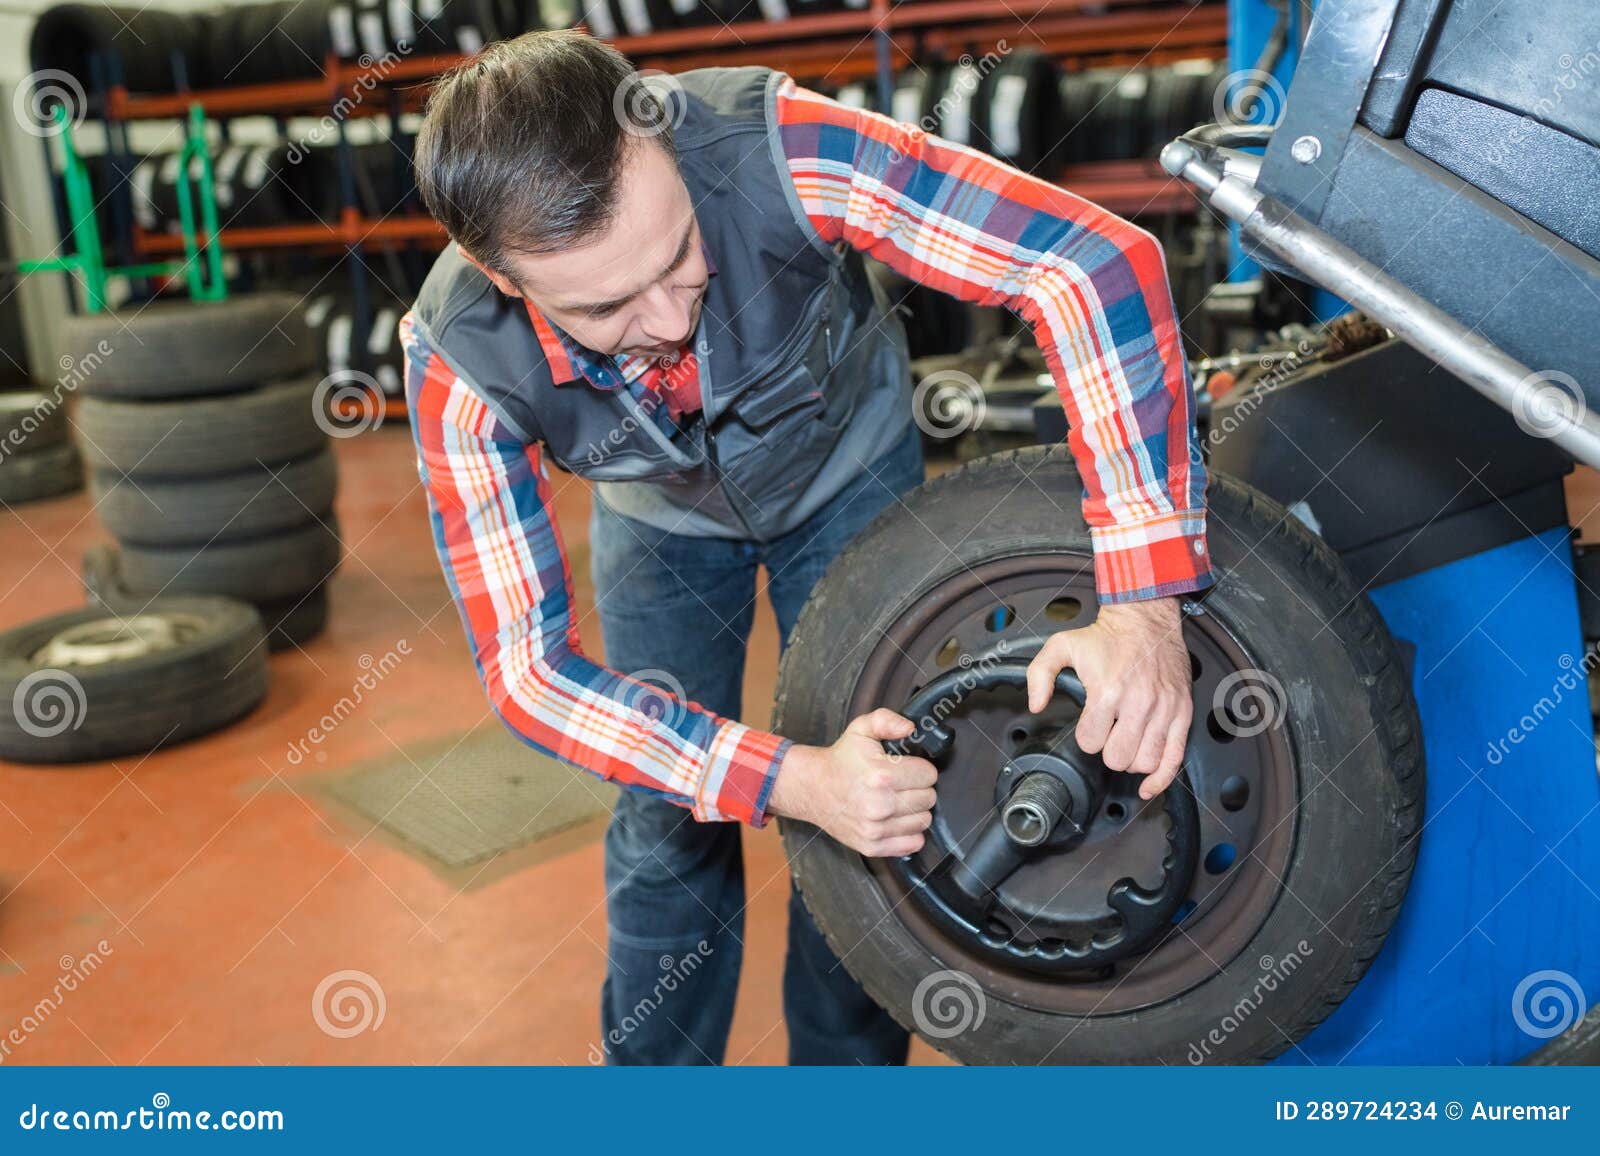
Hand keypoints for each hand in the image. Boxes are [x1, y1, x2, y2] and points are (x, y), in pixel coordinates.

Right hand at [768, 709, 937, 856]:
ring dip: (915, 810)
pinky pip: (913, 843)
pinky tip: (896, 819)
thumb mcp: (861, 729)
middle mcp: (879, 805)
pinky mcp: (872, 846)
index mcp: (881, 775)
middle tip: (901, 783)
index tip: (907, 768)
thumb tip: (910, 728)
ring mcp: (875, 829)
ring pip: (923, 821)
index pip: (929, 775)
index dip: (920, 768)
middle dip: (919, 788)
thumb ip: (887, 720)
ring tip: (897, 799)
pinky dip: (909, 832)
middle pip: (928, 798)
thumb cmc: (840, 760)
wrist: (812, 788)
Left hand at [1024, 597, 1191, 799]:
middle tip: (1109, 733)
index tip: (1090, 724)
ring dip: (1131, 758)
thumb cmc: (1106, 636)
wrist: (1146, 620)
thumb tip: (1036, 705)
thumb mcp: (1061, 646)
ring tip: (1126, 741)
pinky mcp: (1183, 712)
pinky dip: (1161, 778)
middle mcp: (1138, 703)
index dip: (1086, 736)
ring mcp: (1163, 709)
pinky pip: (1175, 757)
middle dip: (1108, 750)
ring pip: (1145, 762)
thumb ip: (1039, 675)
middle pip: (1118, 757)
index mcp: (1108, 691)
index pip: (1091, 741)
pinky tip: (1147, 787)